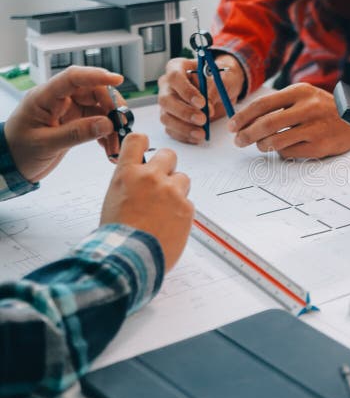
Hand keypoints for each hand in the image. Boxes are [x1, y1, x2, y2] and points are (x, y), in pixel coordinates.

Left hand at [5, 66, 123, 182]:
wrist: (11, 165)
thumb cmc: (18, 151)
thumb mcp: (46, 144)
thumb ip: (75, 133)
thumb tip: (106, 124)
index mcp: (44, 97)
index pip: (73, 78)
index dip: (96, 76)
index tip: (117, 79)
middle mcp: (59, 100)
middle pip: (93, 92)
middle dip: (111, 107)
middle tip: (121, 125)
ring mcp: (68, 110)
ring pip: (99, 109)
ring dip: (111, 126)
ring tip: (115, 146)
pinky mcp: (75, 122)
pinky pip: (98, 122)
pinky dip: (107, 134)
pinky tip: (109, 147)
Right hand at [100, 133, 193, 270]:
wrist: (128, 258)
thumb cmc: (116, 235)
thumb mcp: (113, 200)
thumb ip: (129, 183)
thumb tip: (140, 180)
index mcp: (127, 173)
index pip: (137, 140)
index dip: (143, 143)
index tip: (146, 150)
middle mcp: (150, 177)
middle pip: (169, 155)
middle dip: (167, 166)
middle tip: (161, 183)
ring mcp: (171, 191)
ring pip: (183, 178)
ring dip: (177, 190)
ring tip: (164, 209)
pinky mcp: (186, 207)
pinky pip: (188, 202)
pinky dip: (181, 212)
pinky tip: (169, 224)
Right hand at [157, 54, 244, 143]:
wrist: (225, 88)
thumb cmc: (222, 79)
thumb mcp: (224, 79)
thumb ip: (215, 89)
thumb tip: (207, 106)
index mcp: (178, 67)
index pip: (174, 77)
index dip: (186, 91)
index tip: (202, 103)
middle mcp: (168, 85)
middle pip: (166, 100)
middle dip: (184, 112)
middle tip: (203, 120)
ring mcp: (167, 102)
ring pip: (166, 116)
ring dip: (183, 127)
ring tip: (202, 133)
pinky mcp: (171, 117)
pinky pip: (171, 129)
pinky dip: (184, 135)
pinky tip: (197, 137)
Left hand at [228, 82, 349, 158]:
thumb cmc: (322, 109)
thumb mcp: (303, 97)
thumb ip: (278, 104)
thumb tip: (246, 119)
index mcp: (299, 91)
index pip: (263, 104)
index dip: (243, 116)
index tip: (232, 125)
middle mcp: (307, 108)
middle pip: (266, 124)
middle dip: (246, 134)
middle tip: (238, 141)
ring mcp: (315, 128)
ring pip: (275, 141)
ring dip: (262, 145)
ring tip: (261, 145)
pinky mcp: (319, 146)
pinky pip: (289, 153)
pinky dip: (280, 152)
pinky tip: (282, 148)